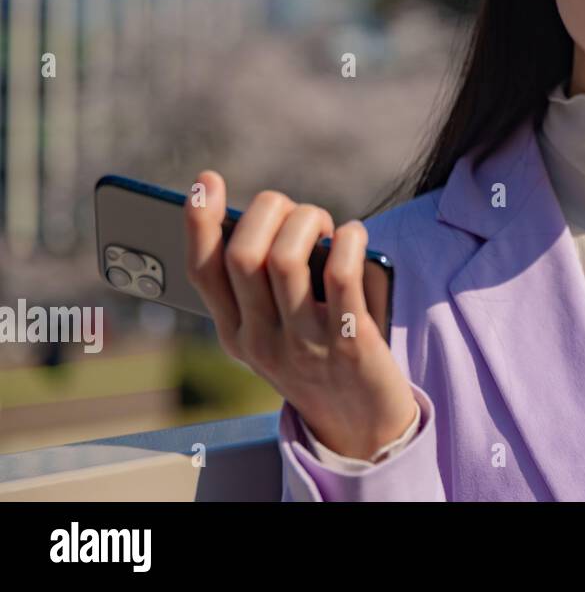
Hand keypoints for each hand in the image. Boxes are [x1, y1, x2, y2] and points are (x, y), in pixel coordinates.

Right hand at [183, 169, 416, 458]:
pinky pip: (342, 276)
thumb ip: (264, 288)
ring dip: (309, 222)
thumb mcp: (277, 331)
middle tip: (295, 210)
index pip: (203, 272)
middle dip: (269, 212)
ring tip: (327, 225)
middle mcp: (261, 340)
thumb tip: (267, 219)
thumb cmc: (320, 359)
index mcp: (234, 334)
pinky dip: (348, 241)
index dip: (200, 223)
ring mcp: (304, 344)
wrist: (363, 425)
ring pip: (286, 259)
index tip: (206, 181)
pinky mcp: (349, 343)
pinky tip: (354, 235)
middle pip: (244, 255)